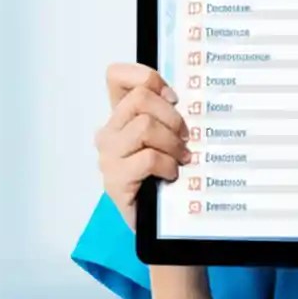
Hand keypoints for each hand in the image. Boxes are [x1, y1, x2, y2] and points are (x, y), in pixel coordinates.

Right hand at [94, 63, 192, 230]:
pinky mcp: (115, 180)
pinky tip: (171, 174)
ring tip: (180, 158)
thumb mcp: (169, 138)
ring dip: (172, 143)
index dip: (147, 77)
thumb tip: (188, 98)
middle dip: (171, 116)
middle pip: (140, 98)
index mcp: (121, 116)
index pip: (117, 75)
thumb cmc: (165, 176)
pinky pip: (148, 158)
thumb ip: (170, 115)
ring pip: (144, 126)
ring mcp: (109, 156)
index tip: (172, 97)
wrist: (158, 222)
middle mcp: (110, 132)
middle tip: (185, 137)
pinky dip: (168, 165)